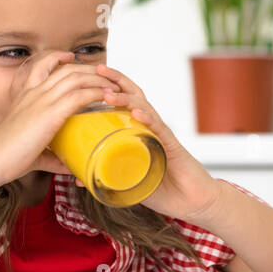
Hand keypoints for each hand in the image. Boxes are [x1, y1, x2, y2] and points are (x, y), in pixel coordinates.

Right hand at [0, 51, 121, 187]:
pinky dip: (98, 93)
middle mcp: (34, 93)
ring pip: (77, 77)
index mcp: (24, 96)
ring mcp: (42, 100)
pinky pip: (81, 94)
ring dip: (99, 79)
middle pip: (68, 69)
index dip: (57, 58)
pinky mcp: (51, 112)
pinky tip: (108, 97)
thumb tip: (68, 165)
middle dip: (90, 68)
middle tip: (106, 75)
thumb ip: (52, 156)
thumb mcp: (31, 149)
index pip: (41, 65)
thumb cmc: (7, 157)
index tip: (70, 57)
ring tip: (113, 85)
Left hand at [92, 64, 219, 221]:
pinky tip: (138, 114)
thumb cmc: (164, 192)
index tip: (88, 77)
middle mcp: (152, 129)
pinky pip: (160, 130)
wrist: (193, 203)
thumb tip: (78, 176)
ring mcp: (162, 136)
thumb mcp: (129, 184)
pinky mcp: (173, 148)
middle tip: (97, 68)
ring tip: (109, 93)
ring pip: (145, 110)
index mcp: (141, 133)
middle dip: (116, 80)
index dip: (108, 87)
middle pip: (135, 97)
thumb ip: (106, 177)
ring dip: (127, 100)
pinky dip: (148, 121)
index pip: (124, 103)